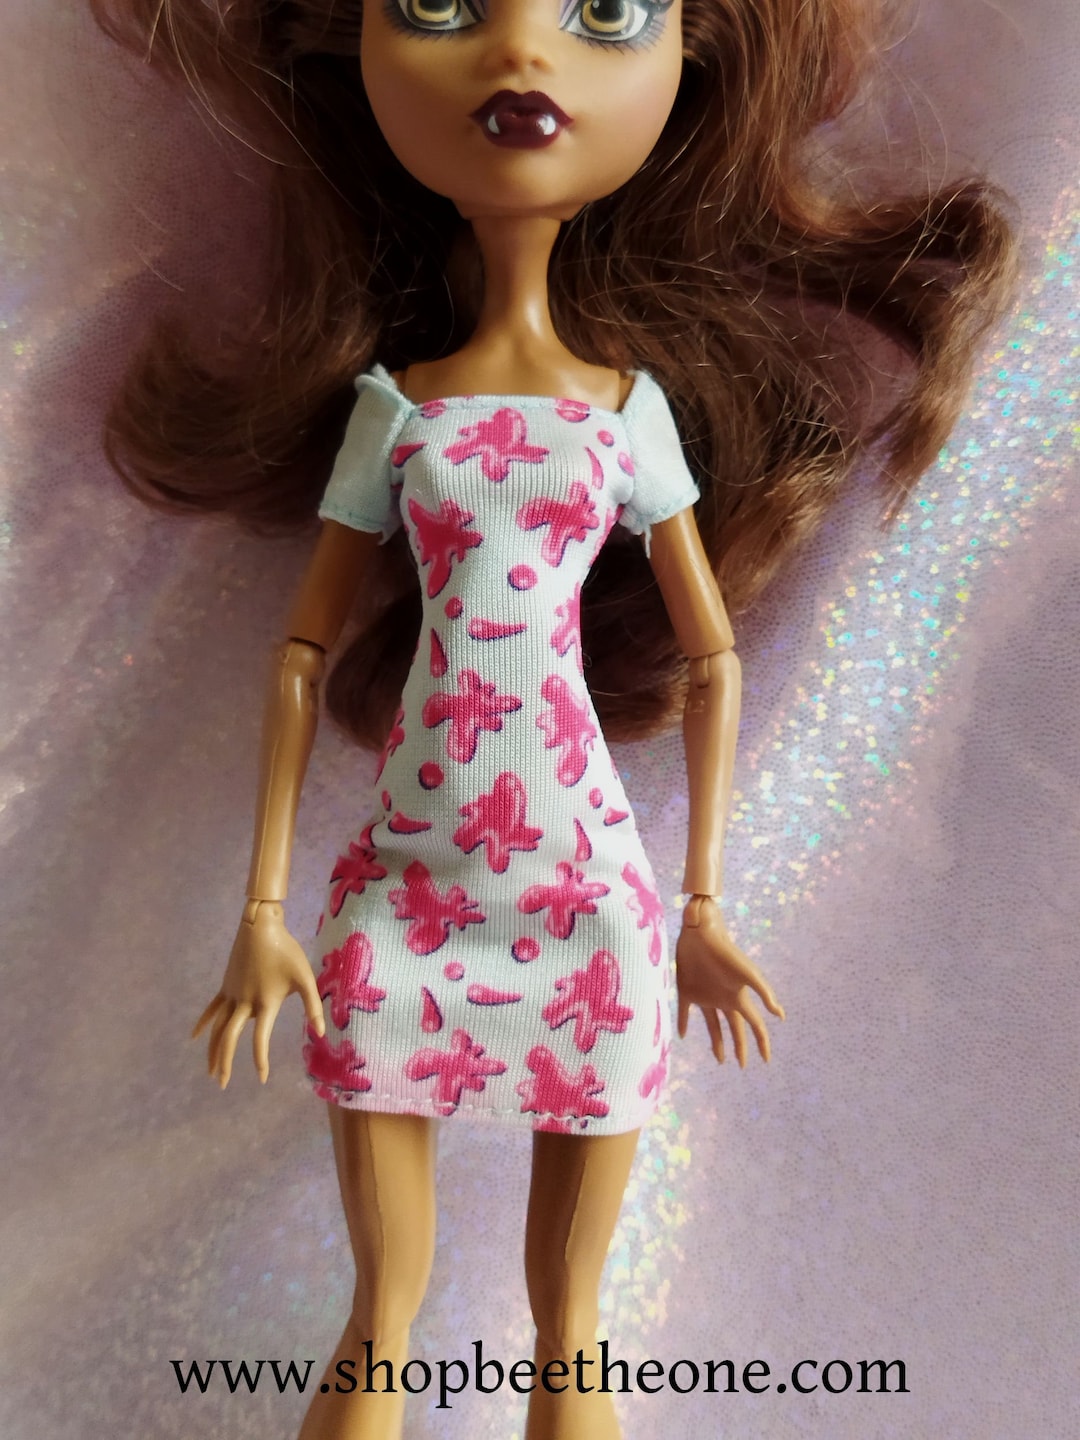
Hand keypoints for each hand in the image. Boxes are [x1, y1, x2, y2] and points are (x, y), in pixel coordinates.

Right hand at [191, 899, 324, 1087]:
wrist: (260, 927)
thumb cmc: (287, 951)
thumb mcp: (305, 978)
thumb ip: (314, 1006)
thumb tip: (322, 1033)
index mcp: (265, 1003)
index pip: (260, 1039)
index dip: (261, 1060)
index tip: (262, 1078)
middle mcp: (244, 1003)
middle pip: (230, 1038)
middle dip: (225, 1062)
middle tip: (222, 1084)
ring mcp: (231, 995)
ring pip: (218, 1028)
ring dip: (213, 1050)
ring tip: (211, 1071)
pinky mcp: (225, 987)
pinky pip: (212, 1010)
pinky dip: (204, 1024)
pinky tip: (194, 1037)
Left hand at [675, 895, 784, 1065]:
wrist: (702, 932)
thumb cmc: (726, 951)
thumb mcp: (747, 973)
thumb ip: (764, 992)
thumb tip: (780, 1015)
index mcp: (738, 998)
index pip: (754, 1025)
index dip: (761, 1042)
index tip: (766, 1060)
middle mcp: (724, 1000)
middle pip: (735, 1029)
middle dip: (740, 1048)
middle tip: (743, 1065)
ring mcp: (706, 996)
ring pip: (713, 1025)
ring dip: (716, 1042)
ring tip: (720, 1060)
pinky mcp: (687, 990)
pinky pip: (684, 1012)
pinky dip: (683, 1023)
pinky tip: (682, 1035)